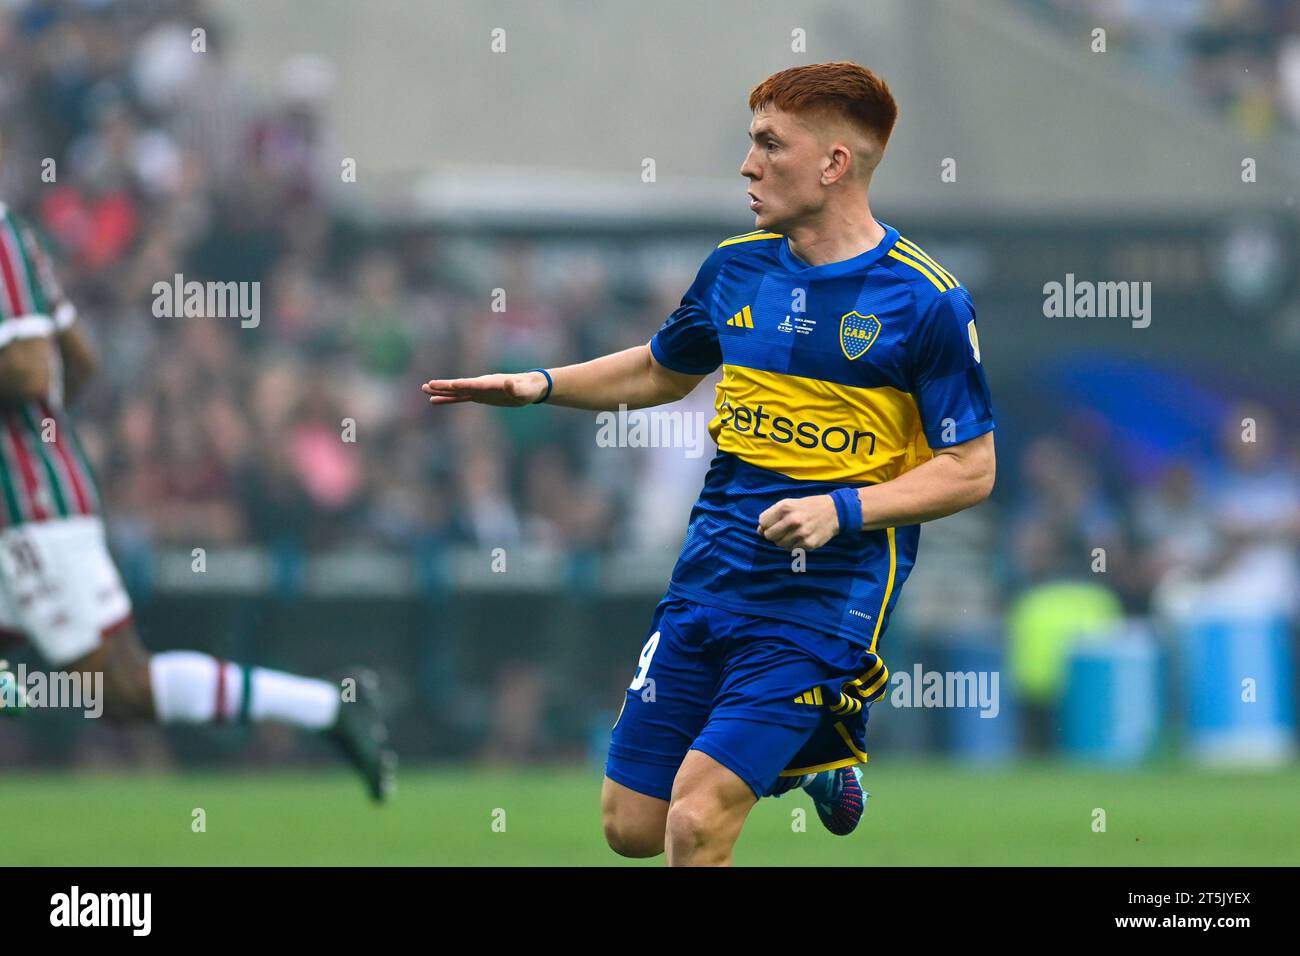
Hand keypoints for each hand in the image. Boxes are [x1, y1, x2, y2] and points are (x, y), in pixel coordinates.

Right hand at [421, 371, 547, 406]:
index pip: (474, 384)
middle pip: (460, 386)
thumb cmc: (527, 389)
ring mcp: (478, 391)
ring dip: (441, 391)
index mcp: (490, 383)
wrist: (528, 387)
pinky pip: (460, 398)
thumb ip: (515, 388)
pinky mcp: (479, 397)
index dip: (462, 385)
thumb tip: (508, 384)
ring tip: (424, 389)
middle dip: (444, 386)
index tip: (449, 385)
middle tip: (427, 385)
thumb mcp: (524, 391)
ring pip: (456, 391)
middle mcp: (481, 385)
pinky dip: (448, 399)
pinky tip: (435, 400)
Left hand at [757, 495, 839, 551]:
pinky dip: (793, 545)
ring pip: (779, 544)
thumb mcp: (790, 503)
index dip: (766, 523)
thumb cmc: (808, 506)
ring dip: (783, 540)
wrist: (834, 511)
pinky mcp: (808, 544)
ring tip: (793, 532)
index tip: (774, 522)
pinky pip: (791, 550)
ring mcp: (800, 534)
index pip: (762, 522)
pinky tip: (801, 537)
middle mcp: (791, 520)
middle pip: (769, 535)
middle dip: (773, 533)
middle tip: (782, 529)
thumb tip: (759, 531)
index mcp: (784, 507)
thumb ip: (773, 515)